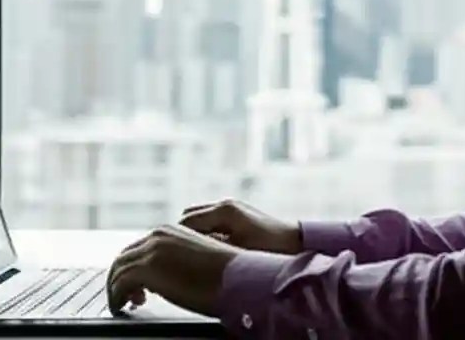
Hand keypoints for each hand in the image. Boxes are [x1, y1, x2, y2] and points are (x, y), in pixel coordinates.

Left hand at [106, 224, 237, 317]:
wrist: (238, 277)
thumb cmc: (225, 274)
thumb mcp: (197, 261)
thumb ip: (177, 261)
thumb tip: (165, 278)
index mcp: (171, 231)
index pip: (140, 247)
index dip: (135, 268)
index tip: (138, 286)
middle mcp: (158, 236)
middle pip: (124, 256)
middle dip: (121, 277)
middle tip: (128, 296)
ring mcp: (151, 250)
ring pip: (118, 269)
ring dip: (117, 288)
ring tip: (123, 303)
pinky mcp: (147, 268)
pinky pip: (119, 284)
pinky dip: (116, 297)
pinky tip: (122, 306)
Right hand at [179, 199, 301, 254]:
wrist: (297, 244)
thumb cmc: (269, 251)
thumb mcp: (237, 254)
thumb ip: (210, 249)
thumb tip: (186, 253)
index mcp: (224, 211)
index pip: (185, 224)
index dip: (175, 242)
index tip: (168, 258)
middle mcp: (225, 205)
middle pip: (188, 218)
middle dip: (180, 237)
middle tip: (176, 259)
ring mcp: (231, 208)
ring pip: (197, 219)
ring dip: (192, 235)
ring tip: (190, 257)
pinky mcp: (237, 214)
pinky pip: (210, 221)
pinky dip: (204, 233)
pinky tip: (207, 251)